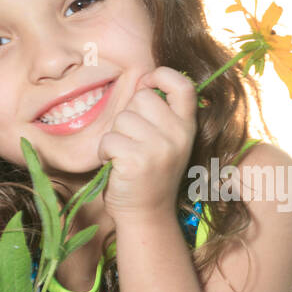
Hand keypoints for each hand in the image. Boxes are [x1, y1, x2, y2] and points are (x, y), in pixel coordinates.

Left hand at [97, 66, 197, 222]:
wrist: (147, 215)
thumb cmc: (149, 175)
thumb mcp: (167, 142)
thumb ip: (160, 114)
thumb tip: (142, 83)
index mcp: (187, 127)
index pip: (183, 85)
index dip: (161, 76)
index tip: (146, 84)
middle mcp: (178, 135)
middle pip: (141, 98)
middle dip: (129, 116)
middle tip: (133, 143)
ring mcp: (159, 148)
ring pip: (122, 118)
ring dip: (115, 136)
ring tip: (124, 156)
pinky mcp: (137, 160)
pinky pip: (109, 139)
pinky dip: (104, 152)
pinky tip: (114, 165)